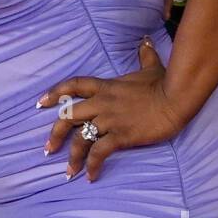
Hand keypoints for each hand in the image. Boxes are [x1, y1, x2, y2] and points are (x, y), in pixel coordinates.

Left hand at [37, 40, 187, 180]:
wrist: (176, 99)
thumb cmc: (164, 83)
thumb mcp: (151, 67)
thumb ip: (144, 55)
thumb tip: (145, 41)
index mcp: (105, 87)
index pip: (74, 85)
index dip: (55, 92)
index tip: (41, 103)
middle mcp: (102, 103)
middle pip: (68, 116)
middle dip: (55, 133)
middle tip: (48, 148)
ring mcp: (110, 120)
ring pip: (81, 139)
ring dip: (72, 157)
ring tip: (68, 172)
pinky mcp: (121, 135)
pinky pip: (99, 152)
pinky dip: (93, 165)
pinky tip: (91, 176)